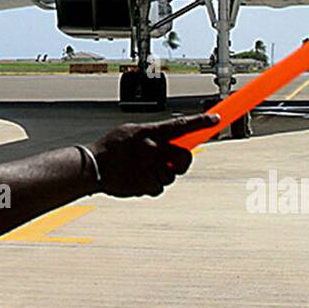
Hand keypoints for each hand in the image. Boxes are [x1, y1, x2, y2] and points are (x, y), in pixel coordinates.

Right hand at [88, 113, 216, 197]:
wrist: (91, 167)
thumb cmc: (112, 147)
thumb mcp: (132, 131)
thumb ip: (154, 134)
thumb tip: (178, 137)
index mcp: (149, 132)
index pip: (181, 125)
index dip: (201, 122)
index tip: (217, 119)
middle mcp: (152, 149)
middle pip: (184, 158)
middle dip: (182, 162)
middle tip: (172, 161)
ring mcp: (150, 169)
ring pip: (171, 176)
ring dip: (161, 174)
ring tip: (140, 169)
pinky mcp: (146, 186)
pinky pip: (159, 188)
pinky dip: (151, 186)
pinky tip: (136, 178)